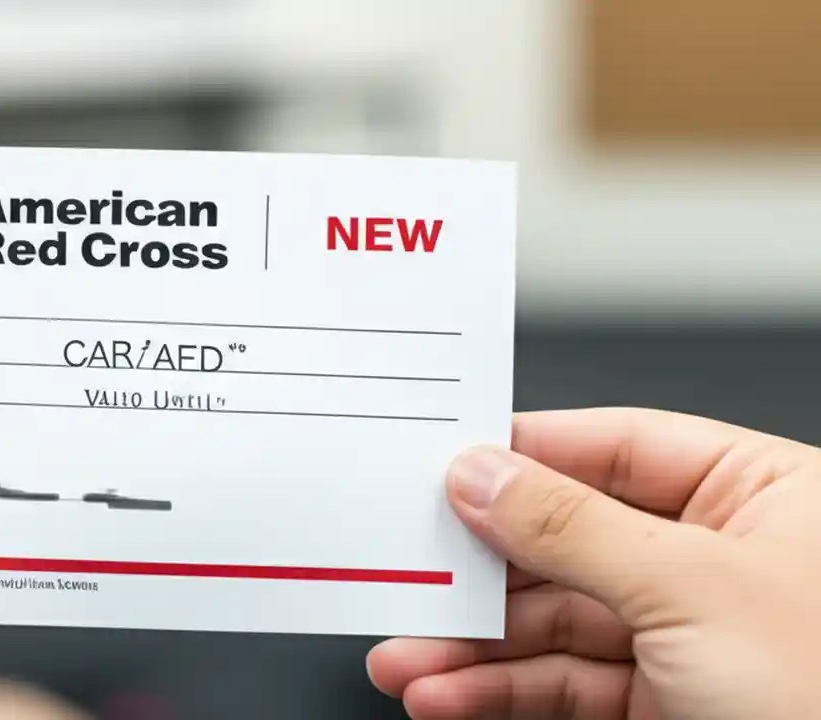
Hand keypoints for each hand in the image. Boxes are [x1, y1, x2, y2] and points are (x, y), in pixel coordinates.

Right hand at [367, 408, 820, 719]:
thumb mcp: (692, 590)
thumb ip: (572, 526)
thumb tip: (484, 476)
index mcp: (761, 494)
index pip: (617, 447)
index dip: (526, 455)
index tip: (445, 466)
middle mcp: (723, 558)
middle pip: (568, 541)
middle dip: (481, 573)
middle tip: (410, 574)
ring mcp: (692, 636)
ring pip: (556, 623)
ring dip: (475, 647)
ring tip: (407, 660)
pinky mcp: (668, 704)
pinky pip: (567, 683)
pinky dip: (501, 692)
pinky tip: (449, 697)